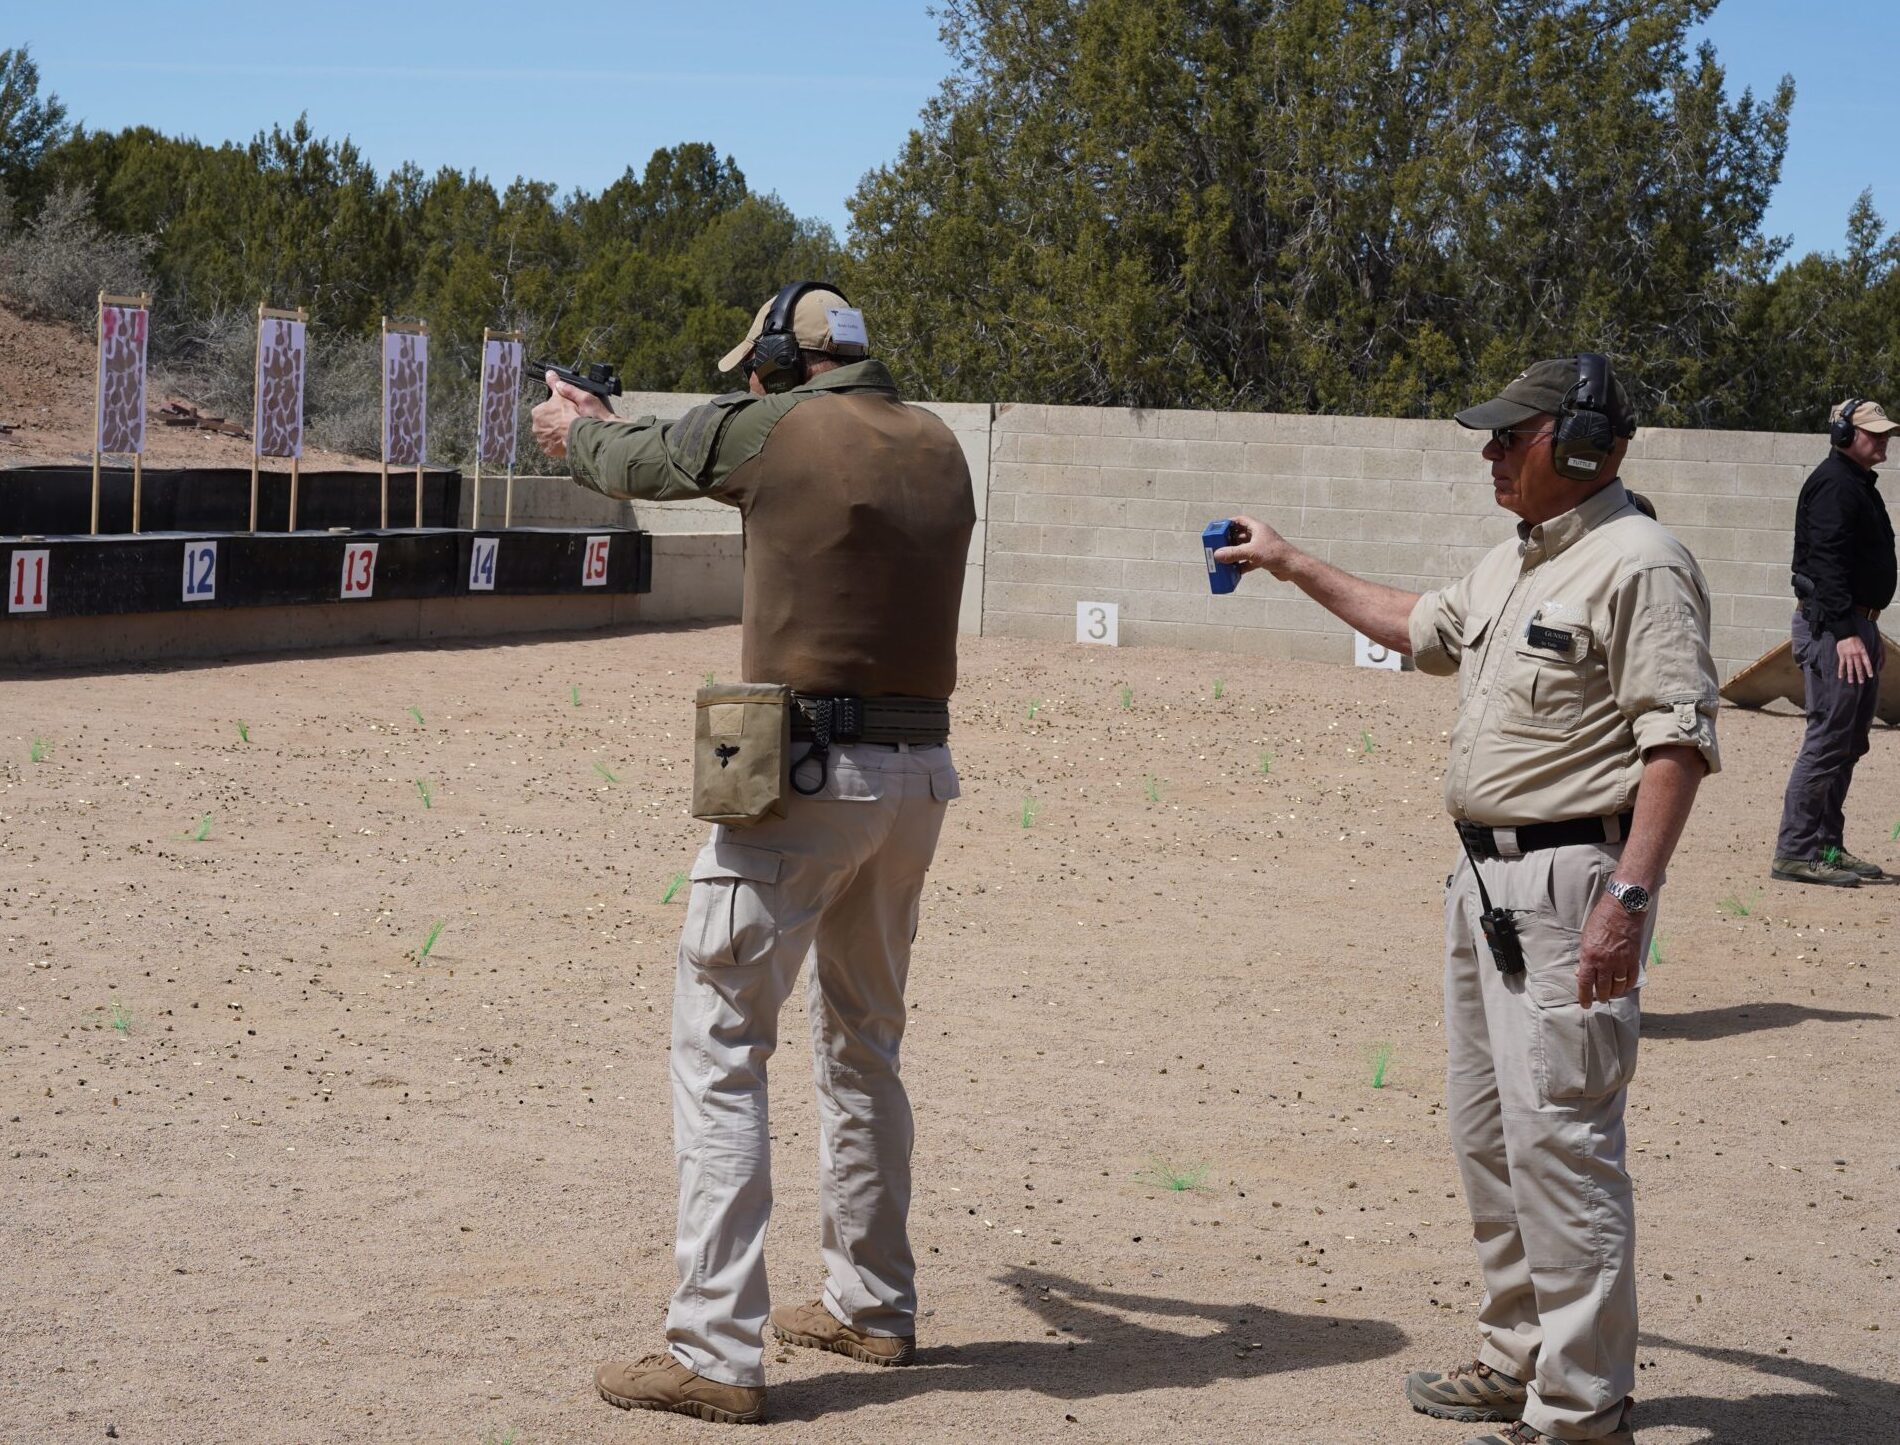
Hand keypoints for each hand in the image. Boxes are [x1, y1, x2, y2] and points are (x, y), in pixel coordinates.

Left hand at [530, 372, 613, 458]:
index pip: (545, 410)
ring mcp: (541, 440)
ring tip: (568, 432)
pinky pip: (552, 446)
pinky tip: (567, 440)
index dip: (555, 410)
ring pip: (548, 435)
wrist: (580, 436)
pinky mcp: (548, 451)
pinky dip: (558, 444)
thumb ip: (556, 384)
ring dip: (556, 433)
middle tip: (568, 422)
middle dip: (554, 422)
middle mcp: (535, 426)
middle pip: (545, 423)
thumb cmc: (573, 415)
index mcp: (537, 412)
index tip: (564, 412)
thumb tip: (549, 373)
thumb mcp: (565, 395)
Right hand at [1214, 513, 1297, 579]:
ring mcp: (1261, 547)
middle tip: (1217, 546)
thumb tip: (1217, 555)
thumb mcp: (1251, 552)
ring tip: (1223, 560)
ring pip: (1243, 549)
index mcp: (1257, 528)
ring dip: (1234, 554)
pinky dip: (1241, 565)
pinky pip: (1248, 560)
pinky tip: (1234, 571)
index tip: (1218, 529)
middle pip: (1240, 536)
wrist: (1292, 566)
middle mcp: (1259, 536)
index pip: (1240, 520)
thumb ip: (1233, 553)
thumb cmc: (1275, 554)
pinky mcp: (1263, 558)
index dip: (1228, 523)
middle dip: (1229, 541)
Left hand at [1576, 893, 1643, 1007]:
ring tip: (1610, 995)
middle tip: (1598, 999)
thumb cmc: (1601, 921)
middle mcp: (1605, 962)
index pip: (1585, 983)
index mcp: (1590, 956)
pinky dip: (1627, 986)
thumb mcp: (1585, 938)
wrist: (1623, 910)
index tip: (1585, 1005)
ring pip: (1617, 987)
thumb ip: (1584, 957)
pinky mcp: (1633, 960)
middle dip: (1600, 997)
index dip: (1584, 997)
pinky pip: (1631, 979)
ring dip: (1613, 993)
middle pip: (1602, 988)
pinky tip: (1623, 988)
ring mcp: (1621, 962)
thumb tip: (1581, 973)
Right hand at [1836, 634, 1874, 684]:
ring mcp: (1848, 656)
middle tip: (1861, 682)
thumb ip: (1863, 653)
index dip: (1868, 669)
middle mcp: (1856, 655)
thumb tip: (1864, 662)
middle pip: (1858, 667)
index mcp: (1862, 652)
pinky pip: (1841, 665)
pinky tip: (1840, 676)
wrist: (1846, 634)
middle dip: (1860, 675)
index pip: (1866, 662)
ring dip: (1851, 675)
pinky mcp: (1842, 656)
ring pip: (1850, 667)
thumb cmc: (1855, 639)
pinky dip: (1841, 671)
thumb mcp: (1862, 645)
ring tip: (1851, 682)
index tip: (1870, 676)